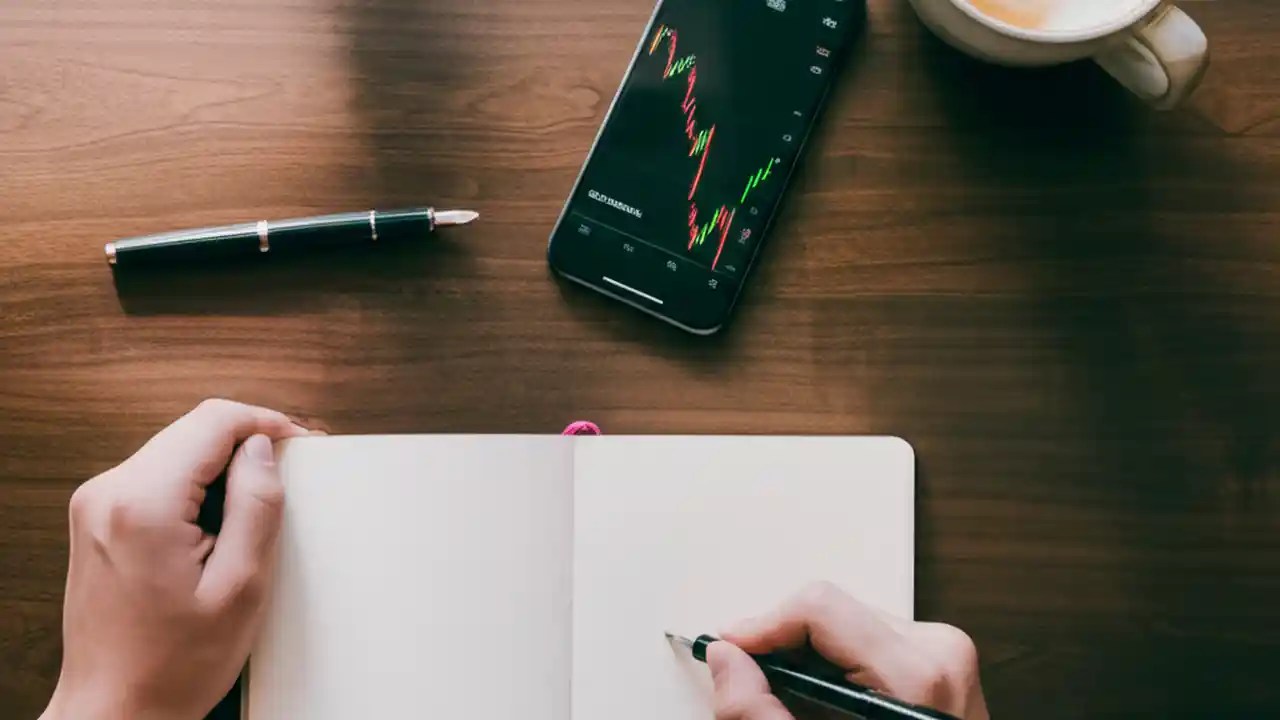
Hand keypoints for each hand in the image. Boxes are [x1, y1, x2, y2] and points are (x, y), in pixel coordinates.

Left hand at [40, 399, 309, 719]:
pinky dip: (197, 484)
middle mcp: (108, 493)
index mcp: (142, 504)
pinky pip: (157, 475)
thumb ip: (256, 505)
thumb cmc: (173, 665)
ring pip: (176, 448)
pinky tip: (222, 521)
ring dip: (222, 464)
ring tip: (259, 504)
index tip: (301, 442)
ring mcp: (96, 504)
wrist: (114, 710)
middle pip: (192, 429)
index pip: (212, 421)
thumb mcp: (241, 587)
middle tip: (292, 469)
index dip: (266, 422)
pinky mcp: (98, 518)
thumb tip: (262, 449)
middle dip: (246, 441)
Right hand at [707, 582, 988, 719]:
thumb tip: (727, 660)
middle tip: (763, 690)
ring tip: (804, 705)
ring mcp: (946, 652)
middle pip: (831, 611)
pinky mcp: (944, 659)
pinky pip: (871, 638)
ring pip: (848, 622)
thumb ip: (760, 713)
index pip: (819, 607)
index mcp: (916, 673)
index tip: (733, 649)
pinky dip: (840, 665)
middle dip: (786, 646)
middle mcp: (939, 650)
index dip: (764, 626)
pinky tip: (834, 704)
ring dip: (813, 657)